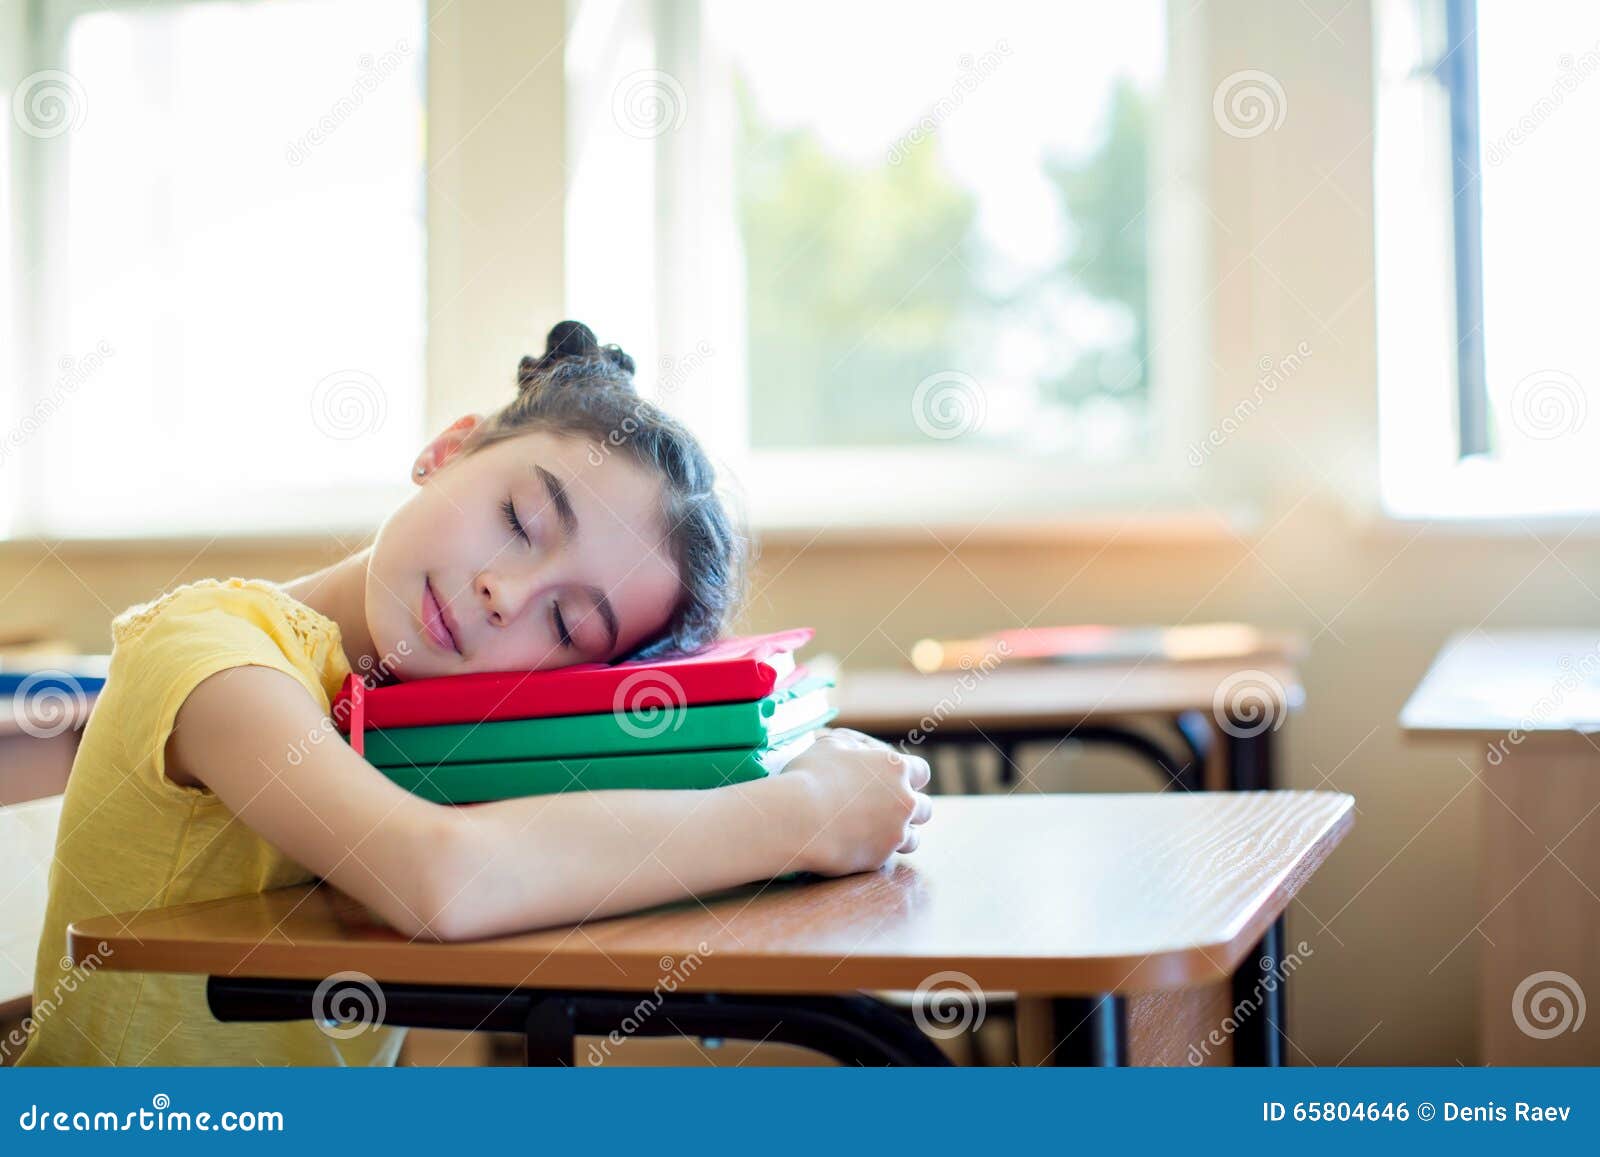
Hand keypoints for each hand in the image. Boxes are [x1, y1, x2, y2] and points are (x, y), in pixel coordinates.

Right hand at [780, 728, 932, 876]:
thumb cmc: (811, 774)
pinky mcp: (879, 858)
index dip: (909, 776)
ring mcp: (895, 833)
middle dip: (909, 807)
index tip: (895, 780)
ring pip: (913, 838)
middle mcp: (904, 801)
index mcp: (896, 769)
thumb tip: (860, 753)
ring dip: (900, 833)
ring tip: (879, 831)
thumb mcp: (831, 745)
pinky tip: (858, 844)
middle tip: (889, 807)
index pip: (921, 771)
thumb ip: (854, 748)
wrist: (798, 818)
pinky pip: (886, 856)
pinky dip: (876, 851)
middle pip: (924, 808)